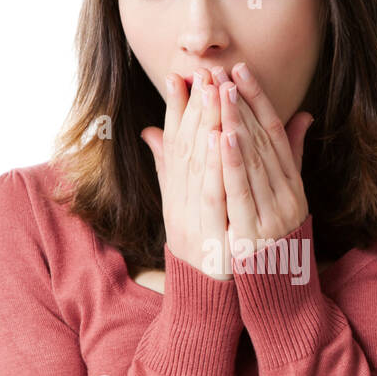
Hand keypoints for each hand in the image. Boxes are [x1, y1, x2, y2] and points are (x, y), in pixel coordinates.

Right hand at [139, 69, 233, 279]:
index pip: (174, 146)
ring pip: (198, 165)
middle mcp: (177, 206)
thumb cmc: (203, 253)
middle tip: (201, 71)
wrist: (203, 304)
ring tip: (213, 92)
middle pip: (185, 149)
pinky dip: (218, 164)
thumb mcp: (186, 210)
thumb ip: (173, 171)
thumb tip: (151, 131)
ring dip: (205, 124)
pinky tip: (224, 137)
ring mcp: (191, 221)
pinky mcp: (210, 236)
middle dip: (195, 107)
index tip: (180, 76)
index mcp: (175, 198)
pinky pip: (214, 195)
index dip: (177, 110)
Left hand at [206, 62, 313, 267]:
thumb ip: (290, 157)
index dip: (259, 99)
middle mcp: (287, 195)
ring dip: (236, 123)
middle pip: (263, 141)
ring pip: (254, 161)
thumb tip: (303, 115)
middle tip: (224, 72)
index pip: (276, 131)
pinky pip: (241, 191)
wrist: (280, 293)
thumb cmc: (277, 243)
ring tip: (222, 94)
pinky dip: (232, 162)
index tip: (240, 70)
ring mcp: (274, 214)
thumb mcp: (286, 198)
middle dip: (242, 103)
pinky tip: (221, 136)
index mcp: (293, 184)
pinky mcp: (256, 232)